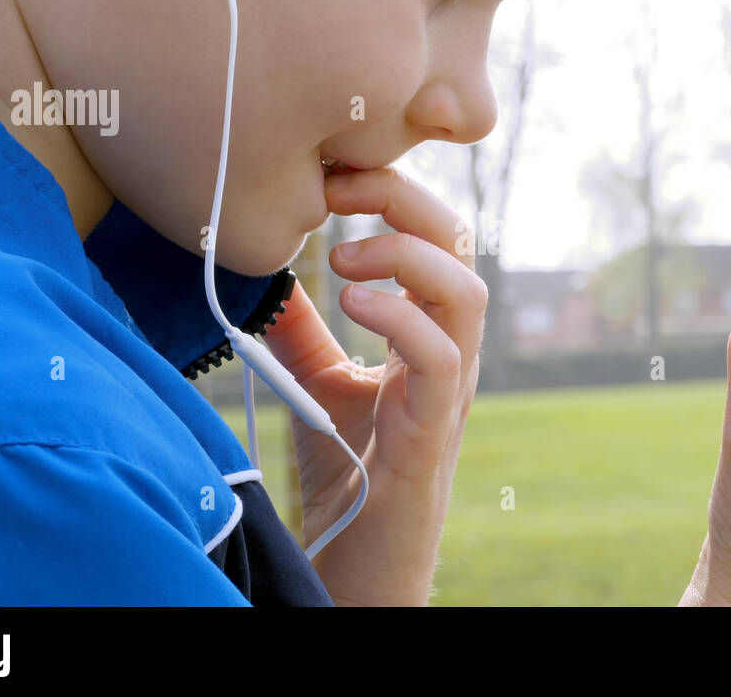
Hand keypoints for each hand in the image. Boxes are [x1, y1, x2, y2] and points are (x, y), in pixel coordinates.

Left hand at [262, 167, 486, 605]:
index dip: (391, 194)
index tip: (331, 174)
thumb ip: (301, 330)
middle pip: (459, 246)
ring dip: (405, 256)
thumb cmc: (349, 472)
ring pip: (465, 293)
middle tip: (338, 188)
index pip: (433, 237)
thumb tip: (265, 271)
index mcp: (427, 330)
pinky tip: (351, 305)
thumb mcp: (316, 380)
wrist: (357, 556)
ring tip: (345, 260)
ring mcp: (447, 388)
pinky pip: (441, 358)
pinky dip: (401, 317)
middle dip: (403, 200)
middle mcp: (449, 349)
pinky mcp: (432, 429)